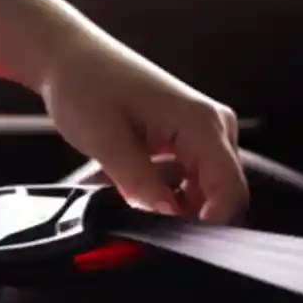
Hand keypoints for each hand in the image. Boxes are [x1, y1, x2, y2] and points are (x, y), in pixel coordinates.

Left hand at [39, 33, 247, 222]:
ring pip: (209, 190)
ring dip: (179, 208)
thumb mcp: (107, 141)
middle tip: (148, 230)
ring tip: (137, 203)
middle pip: (225, 193)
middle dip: (193, 220)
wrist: (71, 58)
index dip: (210, 226)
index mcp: (201, 122)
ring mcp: (203, 130)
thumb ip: (141, 184)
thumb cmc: (86, 86)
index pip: (231, 191)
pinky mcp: (189, 137)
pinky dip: (172, 195)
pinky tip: (141, 192)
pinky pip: (194, 179)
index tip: (176, 244)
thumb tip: (169, 220)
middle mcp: (213, 124)